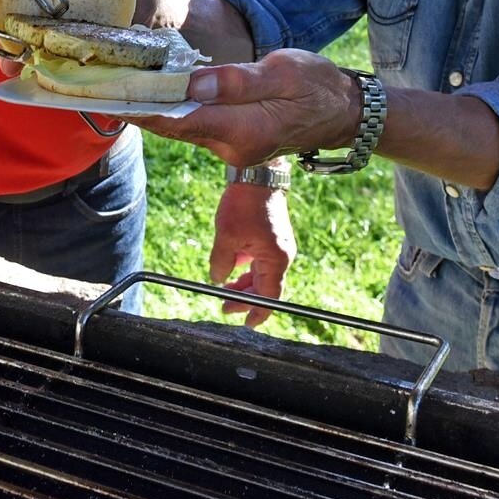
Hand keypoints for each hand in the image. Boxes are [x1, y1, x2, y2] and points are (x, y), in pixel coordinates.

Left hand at [128, 49, 360, 167]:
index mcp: (241, 128)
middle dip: (136, 108)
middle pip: (173, 125)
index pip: (179, 120)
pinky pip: (195, 122)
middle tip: (98, 88)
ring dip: (151, 108)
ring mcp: (232, 143)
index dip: (140, 110)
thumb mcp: (281, 72)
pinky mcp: (234, 136)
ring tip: (116, 86)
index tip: (107, 100)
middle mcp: (230, 143)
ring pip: (182, 124)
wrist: (344, 111)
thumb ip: (236, 81)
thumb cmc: (317, 86)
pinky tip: (153, 91)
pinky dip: (172, 108)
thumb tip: (192, 84)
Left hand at [212, 181, 294, 326]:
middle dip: (245, 299)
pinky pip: (261, 262)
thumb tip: (216, 280)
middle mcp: (282, 256)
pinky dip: (247, 269)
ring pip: (262, 276)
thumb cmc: (245, 204)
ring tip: (224, 290)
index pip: (269, 298)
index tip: (245, 324)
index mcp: (275, 260)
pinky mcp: (273, 239)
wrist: (257, 175)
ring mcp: (278, 247)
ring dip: (244, 284)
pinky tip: (232, 268)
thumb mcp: (226, 236)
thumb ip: (221, 263)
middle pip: (266, 289)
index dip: (257, 313)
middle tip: (224, 307)